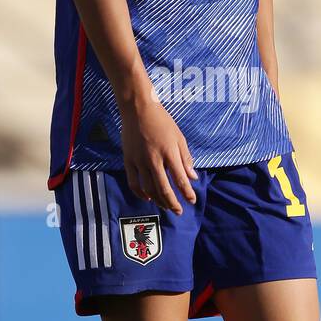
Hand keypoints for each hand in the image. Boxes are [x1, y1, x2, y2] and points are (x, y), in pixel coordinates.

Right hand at [119, 90, 197, 214]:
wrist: (138, 109)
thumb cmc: (162, 121)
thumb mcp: (179, 137)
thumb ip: (185, 158)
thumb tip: (192, 177)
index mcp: (169, 152)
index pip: (180, 179)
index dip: (187, 193)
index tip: (192, 201)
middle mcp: (154, 159)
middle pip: (164, 189)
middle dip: (172, 203)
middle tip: (178, 211)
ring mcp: (139, 161)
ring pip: (148, 188)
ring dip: (158, 200)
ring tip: (165, 206)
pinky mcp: (128, 160)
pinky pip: (133, 182)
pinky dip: (140, 193)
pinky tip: (147, 197)